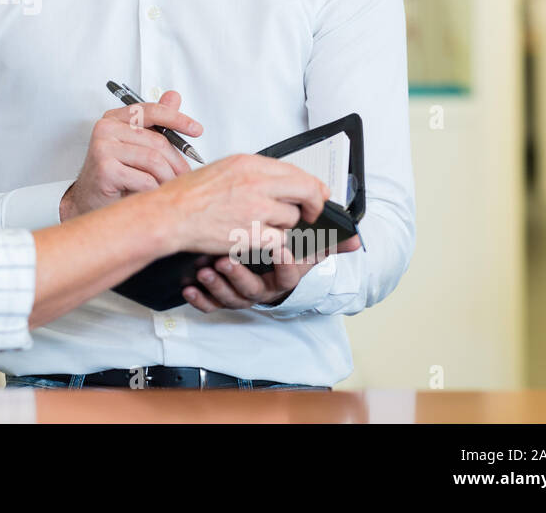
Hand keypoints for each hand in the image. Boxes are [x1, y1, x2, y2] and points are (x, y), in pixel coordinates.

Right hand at [59, 91, 201, 220]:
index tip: (197, 129)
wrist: (90, 201)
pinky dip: (154, 190)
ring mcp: (103, 147)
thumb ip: (156, 124)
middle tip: (184, 176)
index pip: (152, 111)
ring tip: (168, 188)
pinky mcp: (105, 168)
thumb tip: (174, 96)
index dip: (177, 119)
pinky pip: (145, 179)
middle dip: (177, 162)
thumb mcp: (137, 147)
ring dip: (167, 178)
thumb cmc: (115, 175)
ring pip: (154, 161)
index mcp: (115, 118)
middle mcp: (106, 128)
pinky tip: (151, 195)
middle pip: (157, 141)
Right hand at [157, 153, 330, 256]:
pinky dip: (272, 243)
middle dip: (313, 203)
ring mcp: (256, 208)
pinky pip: (280, 240)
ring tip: (263, 225)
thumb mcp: (222, 168)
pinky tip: (257, 239)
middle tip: (311, 212)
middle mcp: (256, 182)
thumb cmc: (188, 195)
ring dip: (283, 225)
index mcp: (248, 163)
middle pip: (305, 190)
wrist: (170, 214)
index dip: (311, 184)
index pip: (295, 170)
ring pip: (292, 217)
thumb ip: (252, 173)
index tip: (316, 192)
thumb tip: (278, 180)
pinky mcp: (253, 233)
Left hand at [183, 231, 361, 311]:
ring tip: (204, 269)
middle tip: (225, 260)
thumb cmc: (284, 258)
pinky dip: (199, 298)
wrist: (268, 272)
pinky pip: (210, 305)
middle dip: (238, 276)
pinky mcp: (222, 297)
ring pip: (230, 298)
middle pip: (252, 290)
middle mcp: (262, 289)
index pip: (288, 277)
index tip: (278, 250)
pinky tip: (189, 287)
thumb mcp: (306, 250)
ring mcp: (241, 294)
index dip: (284, 265)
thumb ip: (328, 243)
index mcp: (282, 278)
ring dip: (216, 285)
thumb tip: (356, 241)